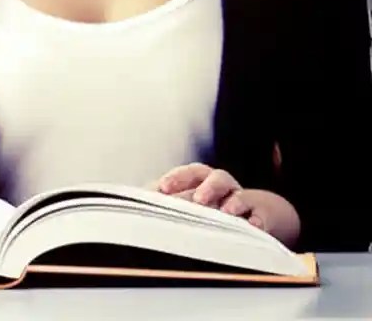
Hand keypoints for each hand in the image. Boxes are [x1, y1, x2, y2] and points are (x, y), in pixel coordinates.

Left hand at [152, 163, 299, 246]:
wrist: (260, 216)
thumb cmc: (215, 210)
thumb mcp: (191, 206)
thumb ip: (167, 204)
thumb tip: (136, 204)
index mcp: (203, 182)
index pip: (190, 173)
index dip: (176, 178)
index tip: (162, 189)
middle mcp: (222, 187)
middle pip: (213, 178)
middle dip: (203, 188)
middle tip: (195, 200)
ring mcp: (243, 200)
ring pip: (237, 193)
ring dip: (229, 199)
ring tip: (223, 210)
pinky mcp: (263, 217)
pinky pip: (261, 216)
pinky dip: (257, 220)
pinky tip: (252, 226)